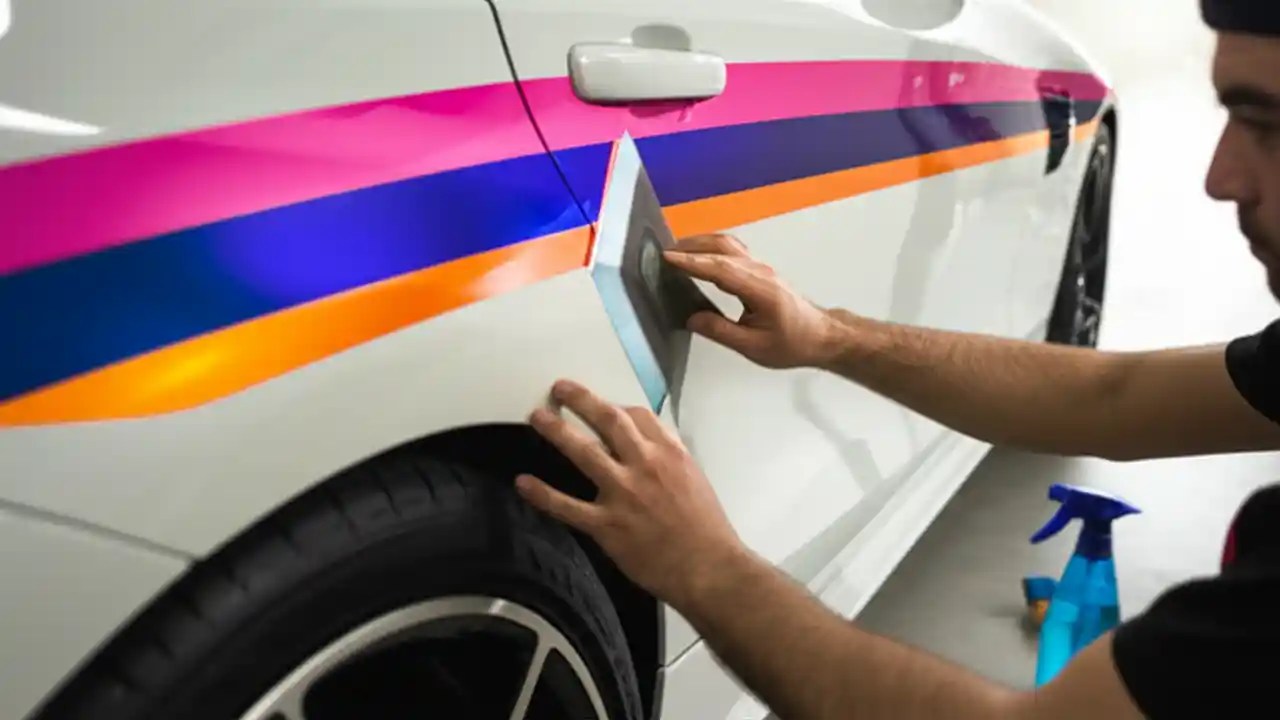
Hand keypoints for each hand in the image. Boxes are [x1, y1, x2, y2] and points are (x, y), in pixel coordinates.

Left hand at [517, 379, 748, 610]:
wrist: (709, 567)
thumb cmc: (705, 527)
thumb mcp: (693, 478)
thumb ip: (668, 458)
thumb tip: (646, 446)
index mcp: (669, 452)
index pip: (636, 415)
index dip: (612, 405)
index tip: (598, 405)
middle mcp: (645, 465)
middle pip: (608, 419)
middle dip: (581, 399)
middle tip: (559, 389)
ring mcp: (624, 494)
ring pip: (584, 452)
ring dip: (557, 431)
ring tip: (537, 417)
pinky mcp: (607, 525)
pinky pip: (567, 506)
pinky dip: (542, 494)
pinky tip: (523, 483)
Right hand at [664, 234, 839, 368]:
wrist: (819, 336)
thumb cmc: (791, 344)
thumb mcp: (754, 347)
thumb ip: (720, 332)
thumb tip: (691, 319)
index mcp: (759, 289)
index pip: (720, 269)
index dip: (692, 262)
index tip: (667, 258)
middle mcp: (759, 271)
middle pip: (722, 247)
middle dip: (690, 247)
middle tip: (662, 254)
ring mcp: (760, 267)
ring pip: (727, 244)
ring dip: (699, 243)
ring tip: (674, 252)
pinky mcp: (759, 269)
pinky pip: (732, 250)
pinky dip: (710, 248)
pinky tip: (697, 255)